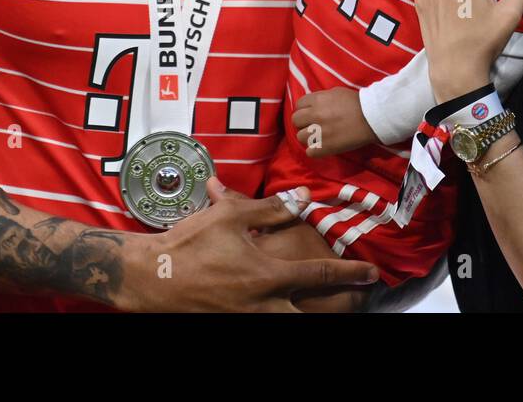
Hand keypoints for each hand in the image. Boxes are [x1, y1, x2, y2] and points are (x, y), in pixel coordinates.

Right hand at [122, 178, 377, 310]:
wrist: (152, 277)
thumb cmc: (190, 243)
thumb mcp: (231, 215)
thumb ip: (272, 208)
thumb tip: (304, 198)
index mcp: (268, 275)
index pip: (320, 274)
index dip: (350, 273)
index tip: (370, 274)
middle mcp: (264, 305)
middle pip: (316, 315)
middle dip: (342, 308)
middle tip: (360, 299)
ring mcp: (249, 320)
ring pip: (295, 325)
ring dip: (316, 314)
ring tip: (332, 307)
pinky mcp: (234, 324)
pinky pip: (267, 324)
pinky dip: (284, 316)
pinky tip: (290, 308)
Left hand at [293, 88, 377, 157]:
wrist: (371, 118)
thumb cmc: (357, 103)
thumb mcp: (336, 93)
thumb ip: (321, 98)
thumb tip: (312, 105)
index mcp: (317, 100)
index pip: (298, 105)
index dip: (305, 109)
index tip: (311, 113)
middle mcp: (314, 115)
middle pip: (296, 121)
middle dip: (304, 123)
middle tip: (314, 125)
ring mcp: (318, 132)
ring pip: (300, 137)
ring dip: (308, 137)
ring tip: (319, 137)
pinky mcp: (324, 147)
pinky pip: (309, 152)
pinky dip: (315, 151)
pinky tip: (323, 147)